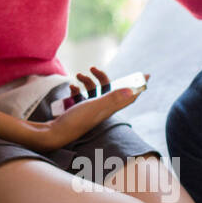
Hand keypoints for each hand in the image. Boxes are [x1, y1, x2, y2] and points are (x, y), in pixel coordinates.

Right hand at [17, 66, 149, 153]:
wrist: (54, 134)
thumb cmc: (75, 121)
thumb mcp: (95, 107)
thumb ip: (113, 98)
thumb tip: (133, 90)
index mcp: (109, 109)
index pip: (130, 96)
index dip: (139, 86)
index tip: (147, 75)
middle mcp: (102, 109)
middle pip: (110, 89)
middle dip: (103, 77)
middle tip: (94, 68)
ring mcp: (90, 109)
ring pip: (94, 91)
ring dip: (87, 81)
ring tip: (77, 76)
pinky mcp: (78, 110)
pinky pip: (82, 96)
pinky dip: (77, 89)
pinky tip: (70, 88)